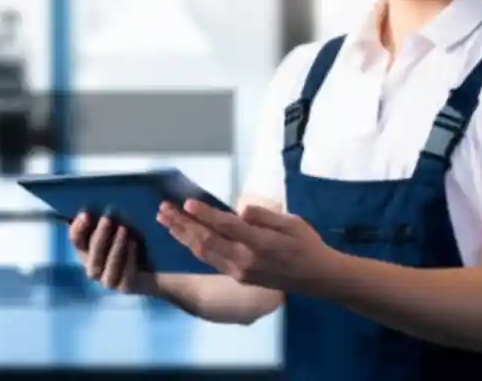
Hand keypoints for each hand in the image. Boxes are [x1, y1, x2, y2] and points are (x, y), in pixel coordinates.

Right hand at [68, 211, 157, 295]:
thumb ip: (115, 213)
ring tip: (124, 229)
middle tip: (108, 219)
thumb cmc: (142, 234)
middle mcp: (94, 265)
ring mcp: (108, 279)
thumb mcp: (129, 221)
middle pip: (88, 254)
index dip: (77, 227)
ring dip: (112, 247)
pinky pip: (122, 276)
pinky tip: (134, 243)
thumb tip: (107, 199)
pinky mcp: (125, 287)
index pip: (76, 239)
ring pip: (103, 267)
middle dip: (98, 236)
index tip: (86, 213)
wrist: (165, 263)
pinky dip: (127, 258)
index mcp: (89, 247)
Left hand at [157, 199, 335, 292]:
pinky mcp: (238, 277)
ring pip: (204, 253)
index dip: (206, 215)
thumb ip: (264, 217)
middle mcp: (245, 261)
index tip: (188, 203)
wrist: (317, 278)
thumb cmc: (307, 244)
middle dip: (182, 224)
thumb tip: (240, 211)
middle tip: (164, 208)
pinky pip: (210, 260)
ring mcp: (239, 272)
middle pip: (207, 241)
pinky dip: (194, 246)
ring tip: (165, 220)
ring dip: (182, 235)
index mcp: (261, 245)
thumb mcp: (292, 223)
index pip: (228, 227)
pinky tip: (184, 235)